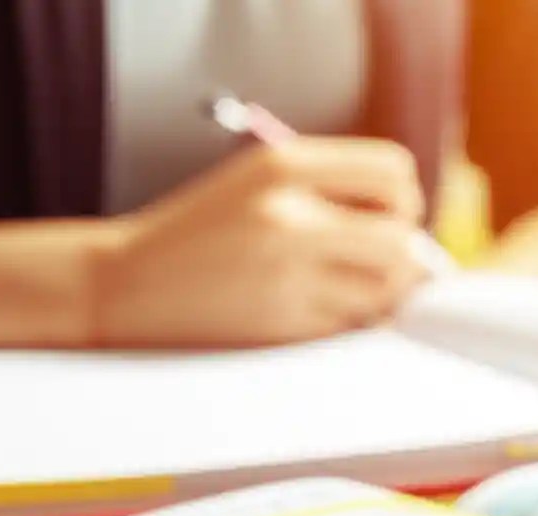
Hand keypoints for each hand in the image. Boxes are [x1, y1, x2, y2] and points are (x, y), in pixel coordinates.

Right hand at [93, 137, 426, 346]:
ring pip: (384, 291)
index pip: (392, 171)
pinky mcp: (280, 325)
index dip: (403, 199)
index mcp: (283, 166)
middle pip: (401, 238)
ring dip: (380, 296)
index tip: (388, 217)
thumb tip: (413, 231)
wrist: (124, 286)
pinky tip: (315, 314)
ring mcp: (285, 273)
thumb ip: (329, 190)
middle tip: (380, 266)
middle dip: (404, 257)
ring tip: (346, 292)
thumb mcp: (256, 183)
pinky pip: (350, 326)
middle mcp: (288, 215)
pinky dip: (348, 324)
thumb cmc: (198, 235)